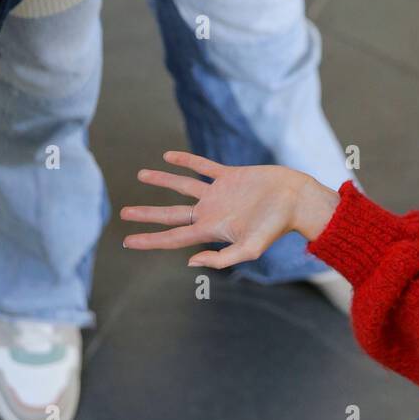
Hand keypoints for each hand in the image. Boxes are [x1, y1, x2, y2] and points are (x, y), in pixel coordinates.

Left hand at [121, 151, 341, 267]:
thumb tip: (189, 263)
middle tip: (123, 214)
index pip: (172, 238)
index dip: (148, 240)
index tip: (126, 241)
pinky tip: (168, 156)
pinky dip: (185, 161)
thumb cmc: (276, 227)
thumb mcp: (249, 250)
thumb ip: (221, 260)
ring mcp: (218, 193)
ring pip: (182, 186)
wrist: (296, 199)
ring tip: (141, 175)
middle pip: (171, 214)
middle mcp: (210, 212)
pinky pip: (202, 166)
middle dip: (147, 215)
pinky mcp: (229, 175)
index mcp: (211, 230)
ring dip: (162, 180)